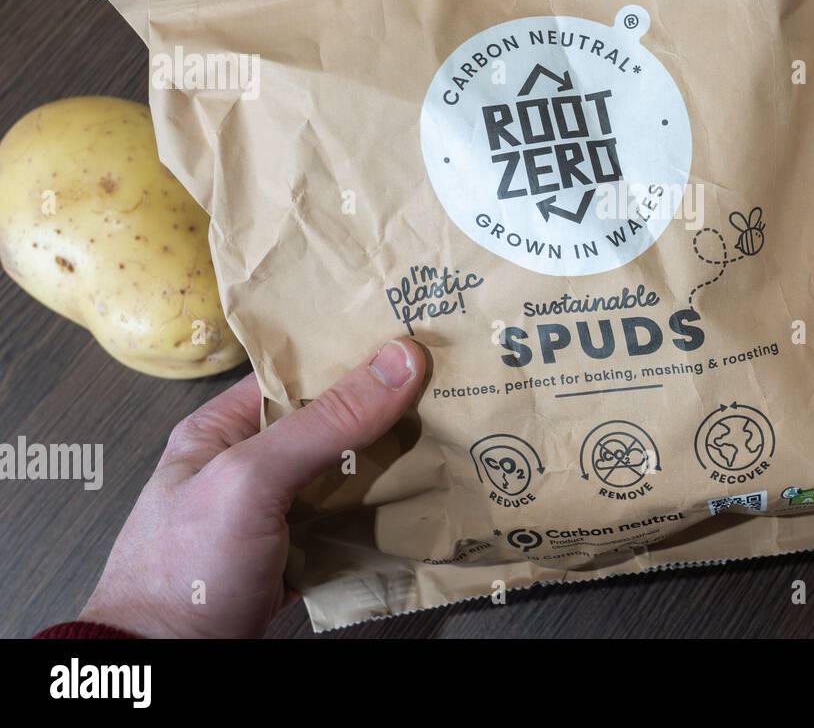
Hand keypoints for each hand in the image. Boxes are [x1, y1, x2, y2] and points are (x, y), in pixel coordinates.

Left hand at [79, 338, 425, 637]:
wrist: (169, 668)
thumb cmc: (181, 575)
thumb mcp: (252, 480)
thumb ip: (324, 422)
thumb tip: (395, 362)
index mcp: (221, 430)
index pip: (298, 372)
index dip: (352, 355)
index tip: (411, 341)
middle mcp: (249, 467)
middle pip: (332, 423)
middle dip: (385, 411)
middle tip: (447, 389)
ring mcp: (275, 515)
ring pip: (348, 474)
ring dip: (392, 465)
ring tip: (447, 439)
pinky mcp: (298, 557)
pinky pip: (351, 523)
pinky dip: (385, 516)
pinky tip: (419, 504)